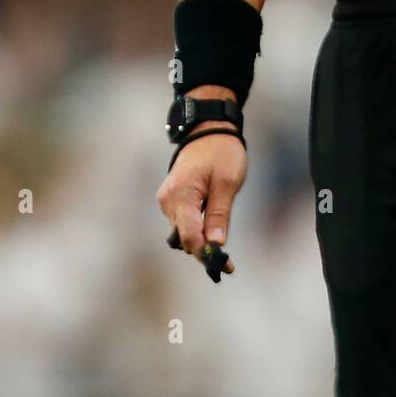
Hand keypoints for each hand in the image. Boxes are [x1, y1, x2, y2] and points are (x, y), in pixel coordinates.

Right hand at [156, 127, 246, 269]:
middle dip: (204, 250)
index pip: (190, 236)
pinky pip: (183, 222)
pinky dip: (196, 229)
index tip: (226, 266)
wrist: (208, 130)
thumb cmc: (221, 152)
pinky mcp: (171, 200)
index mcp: (181, 195)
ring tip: (221, 249)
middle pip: (185, 237)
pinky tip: (211, 232)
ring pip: (183, 232)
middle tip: (227, 262)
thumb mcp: (227, 182)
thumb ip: (219, 214)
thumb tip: (216, 244)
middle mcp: (168, 200)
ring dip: (200, 240)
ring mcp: (167, 200)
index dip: (207, 254)